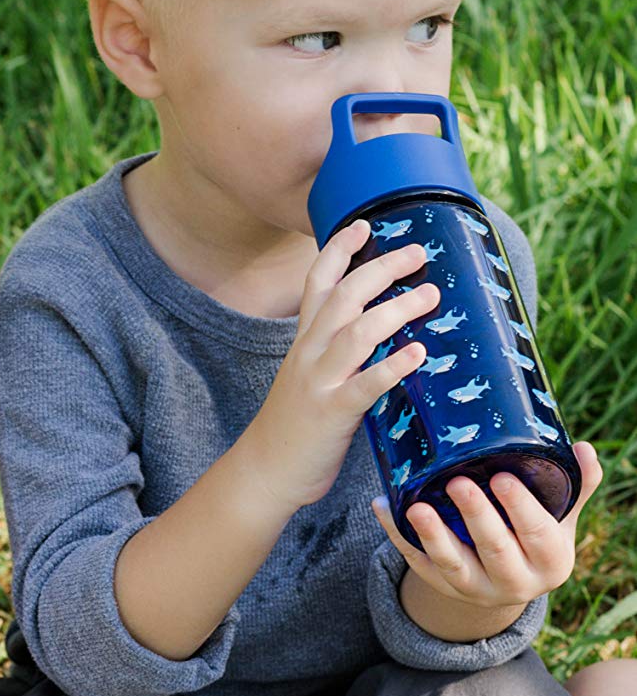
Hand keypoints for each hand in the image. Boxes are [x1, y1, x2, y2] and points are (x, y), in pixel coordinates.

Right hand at [246, 220, 441, 509]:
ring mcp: (319, 381)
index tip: (363, 224)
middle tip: (417, 252)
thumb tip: (381, 332)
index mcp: (305, 341)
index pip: (318, 283)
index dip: (338, 250)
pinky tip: (418, 354)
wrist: (266, 471)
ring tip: (430, 295)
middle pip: (344, 297)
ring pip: (357, 333)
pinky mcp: (332, 413)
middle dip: (381, 269)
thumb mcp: (308, 375)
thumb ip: (336, 352)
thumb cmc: (296, 424)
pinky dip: (392, 367)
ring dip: (396, 309)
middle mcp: (309, 353)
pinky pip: (366, 385)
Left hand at [377, 440, 601, 629]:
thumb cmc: (538, 535)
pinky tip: (383, 506)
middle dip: (476, 517)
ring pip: (452, 565)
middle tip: (457, 483)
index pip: (538, 535)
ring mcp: (476, 589)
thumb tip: (583, 447)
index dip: (520, 508)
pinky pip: (417, 564)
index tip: (502, 479)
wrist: (511, 579)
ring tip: (414, 506)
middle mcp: (515, 583)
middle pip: (494, 550)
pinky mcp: (444, 588)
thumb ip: (576, 484)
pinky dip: (397, 536)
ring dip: (431, 536)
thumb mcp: (562, 516)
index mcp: (551, 562)